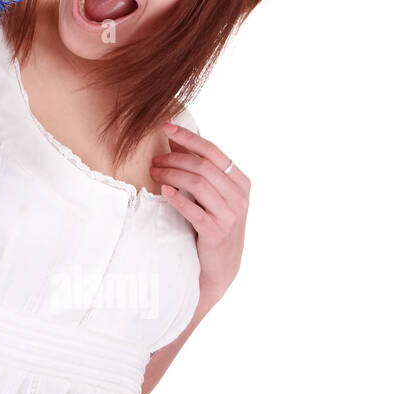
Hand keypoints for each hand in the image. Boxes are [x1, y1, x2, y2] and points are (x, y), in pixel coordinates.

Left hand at [151, 123, 249, 309]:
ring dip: (172, 175)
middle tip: (153, 160)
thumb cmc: (212, 223)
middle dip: (174, 159)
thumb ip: (197, 167)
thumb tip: (174, 138)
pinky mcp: (217, 233)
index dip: (188, 137)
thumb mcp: (210, 194)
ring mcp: (230, 215)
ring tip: (153, 173)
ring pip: (199, 184)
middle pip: (203, 166)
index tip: (165, 127)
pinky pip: (195, 211)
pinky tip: (163, 191)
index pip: (213, 151)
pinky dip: (178, 198)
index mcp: (241, 181)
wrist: (219, 267)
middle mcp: (239, 196)